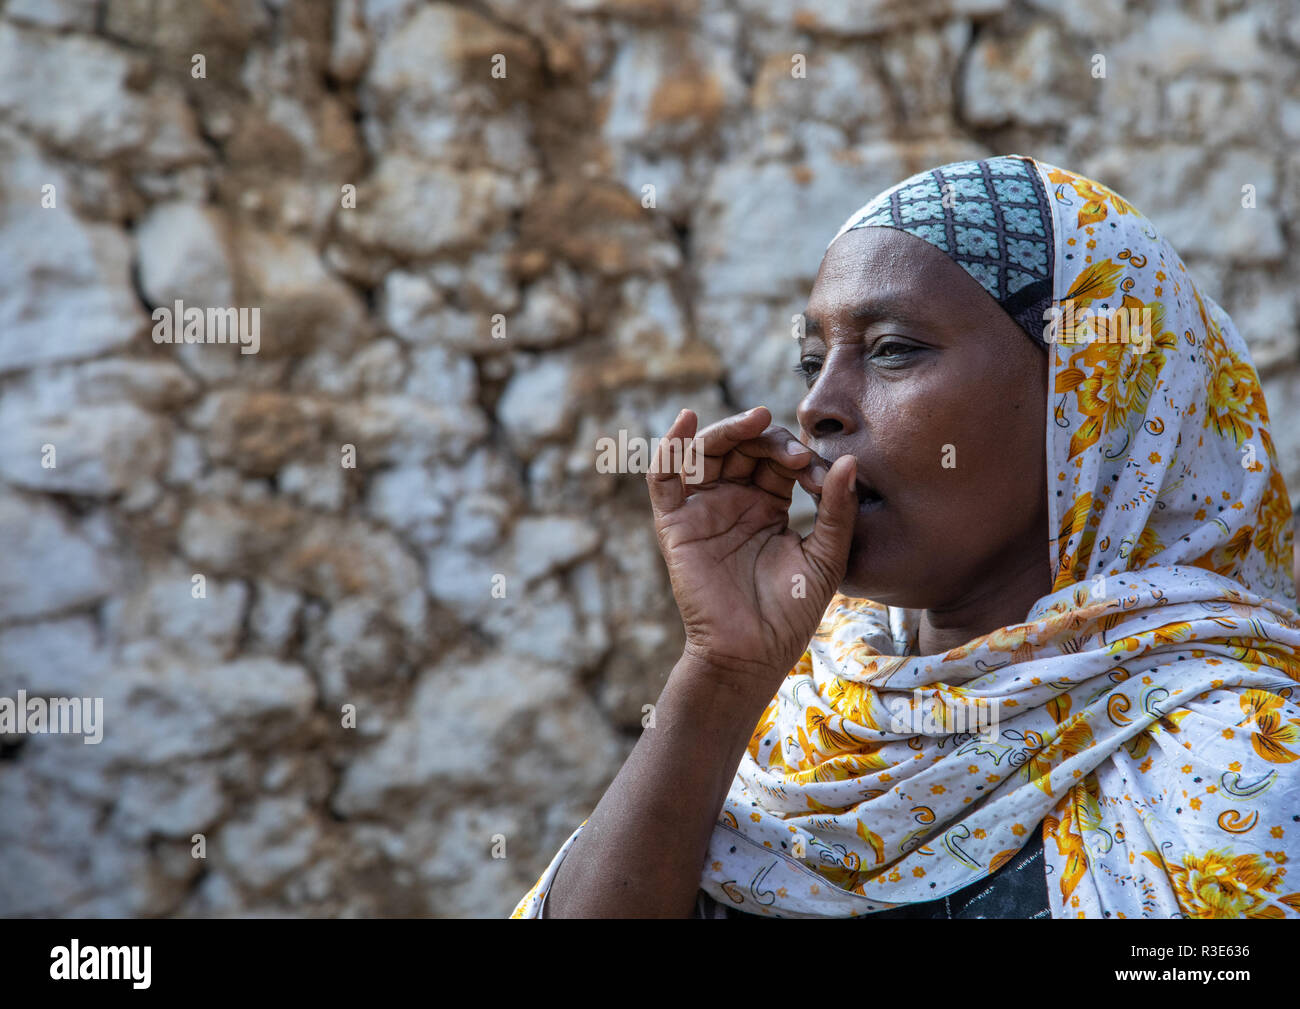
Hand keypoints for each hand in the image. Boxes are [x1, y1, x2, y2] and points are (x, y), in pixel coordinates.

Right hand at [646, 406, 858, 694]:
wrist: (753, 654)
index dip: (797, 455)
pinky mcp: (676, 524)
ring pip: (706, 452)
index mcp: (767, 506)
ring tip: (757, 420)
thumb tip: (850, 461)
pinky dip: (671, 447)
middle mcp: (732, 501)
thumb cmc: (790, 613)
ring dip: (729, 430)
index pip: (777, 460)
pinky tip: (685, 420)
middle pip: (741, 447)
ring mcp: (702, 510)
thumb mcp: (827, 557)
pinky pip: (664, 478)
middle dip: (767, 438)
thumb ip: (838, 510)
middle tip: (793, 450)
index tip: (820, 473)